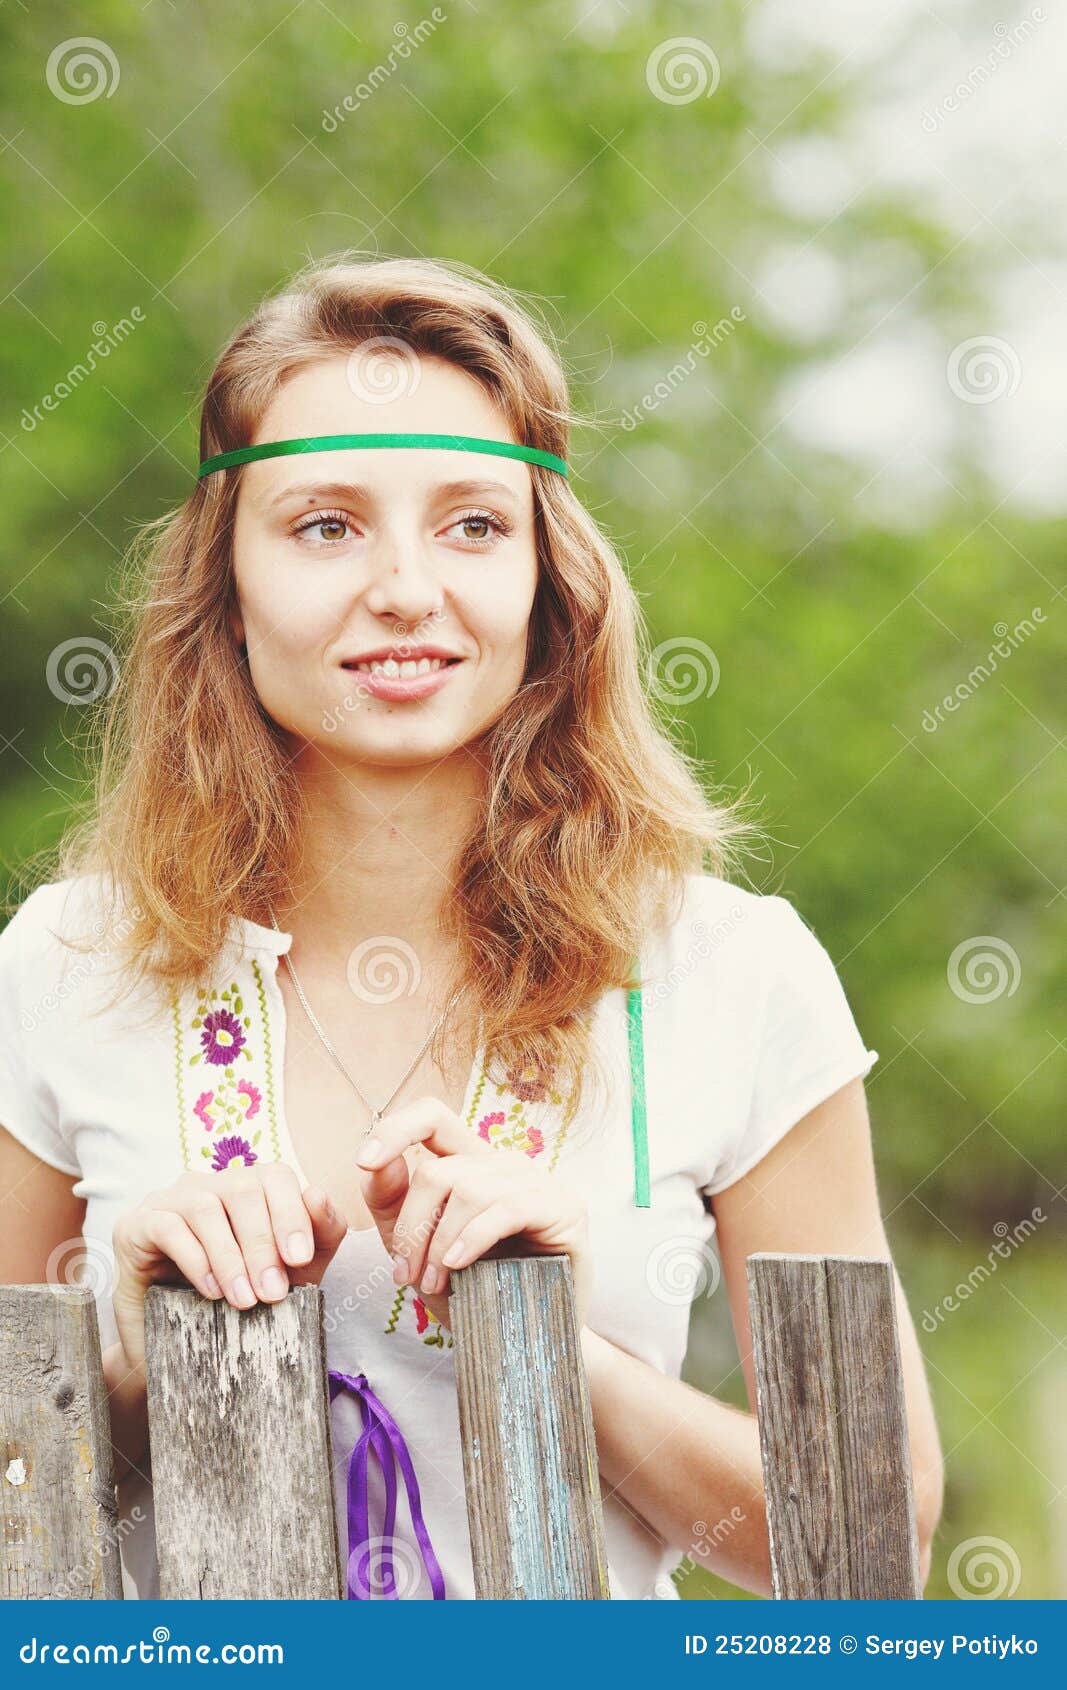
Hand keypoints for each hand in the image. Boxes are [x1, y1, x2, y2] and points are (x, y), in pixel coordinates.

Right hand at [111, 1164, 346, 1369]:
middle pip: (242, 1190)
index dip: (292, 1213)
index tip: (301, 1259)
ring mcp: (169, 1199)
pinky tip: (210, 1291)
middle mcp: (209, 1183)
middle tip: (272, 1293)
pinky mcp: (136, 1223)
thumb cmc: (242, 1296)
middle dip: (263, 1244)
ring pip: (205, 1207)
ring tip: (244, 1300)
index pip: (276, 1176)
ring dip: (229, 1256)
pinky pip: (168, 1227)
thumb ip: (321, 1234)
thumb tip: (320, 1195)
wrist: (181, 1342)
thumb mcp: (294, 1272)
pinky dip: (195, 1259)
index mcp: (248, 1185)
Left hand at [354, 1097, 591, 1330]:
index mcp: (469, 1163)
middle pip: (437, 1170)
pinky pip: (505, 1210)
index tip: (363, 1162)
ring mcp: (536, 1181)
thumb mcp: (416, 1248)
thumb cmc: (473, 1290)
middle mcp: (503, 1163)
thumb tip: (373, 1164)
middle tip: (405, 1275)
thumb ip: (391, 1205)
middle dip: (410, 1226)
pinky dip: (472, 1239)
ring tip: (433, 1283)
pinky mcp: (562, 1207)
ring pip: (467, 1191)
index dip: (395, 1129)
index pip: (433, 1116)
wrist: (525, 1338)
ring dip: (438, 1245)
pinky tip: (459, 1266)